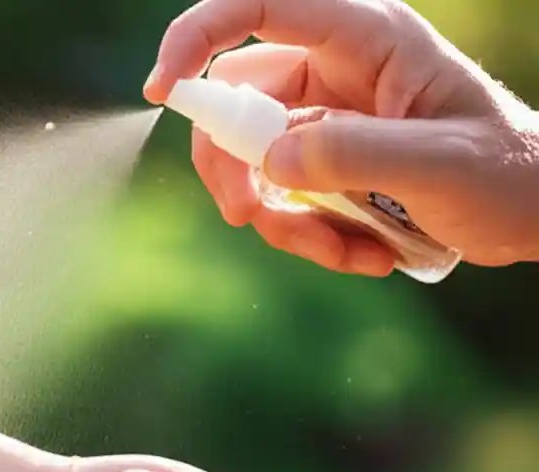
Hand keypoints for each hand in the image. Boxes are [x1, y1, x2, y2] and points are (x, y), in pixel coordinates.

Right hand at [145, 0, 538, 273]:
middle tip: (251, 218)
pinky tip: (362, 254)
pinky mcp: (321, 160)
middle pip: (232, 100)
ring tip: (342, 252)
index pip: (256, 8)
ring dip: (278, 217)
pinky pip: (276, 195)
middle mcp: (333, 66)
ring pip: (248, 159)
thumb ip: (352, 154)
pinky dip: (304, 234)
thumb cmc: (509, 175)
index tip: (161, 90)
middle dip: (234, 167)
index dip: (196, 38)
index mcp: (364, 36)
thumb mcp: (439, 165)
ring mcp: (323, 114)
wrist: (535, 213)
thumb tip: (271, 162)